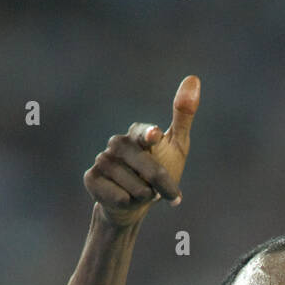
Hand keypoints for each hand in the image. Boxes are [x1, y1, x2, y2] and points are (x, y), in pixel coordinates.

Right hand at [84, 75, 200, 226]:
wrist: (134, 206)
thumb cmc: (159, 174)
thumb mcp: (177, 146)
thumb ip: (183, 116)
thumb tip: (193, 78)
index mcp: (138, 133)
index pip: (146, 134)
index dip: (150, 136)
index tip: (156, 136)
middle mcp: (117, 143)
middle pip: (149, 169)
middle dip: (164, 186)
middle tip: (167, 192)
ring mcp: (102, 160)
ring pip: (137, 188)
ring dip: (145, 197)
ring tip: (141, 194)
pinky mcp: (91, 178)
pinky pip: (119, 198)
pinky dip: (128, 204)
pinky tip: (125, 200)